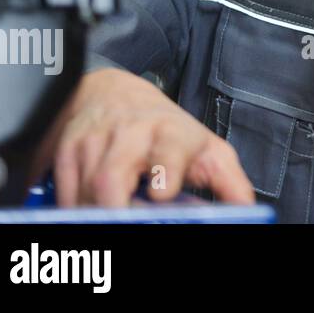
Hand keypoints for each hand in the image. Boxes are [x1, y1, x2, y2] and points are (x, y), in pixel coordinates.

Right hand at [43, 68, 254, 207]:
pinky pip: (64, 195)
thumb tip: (249, 212)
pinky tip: (93, 211)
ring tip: (116, 216)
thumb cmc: (166, 129)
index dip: (165, 168)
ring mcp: (93, 143)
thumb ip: (229, 182)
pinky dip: (75, 211)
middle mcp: (129, 135)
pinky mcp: (64, 153)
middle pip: (111, 177)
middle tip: (125, 218)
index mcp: (171, 133)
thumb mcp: (206, 149)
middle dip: (114, 205)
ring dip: (97, 214)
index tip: (162, 191)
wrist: (112, 94)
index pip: (168, 148)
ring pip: (85, 192)